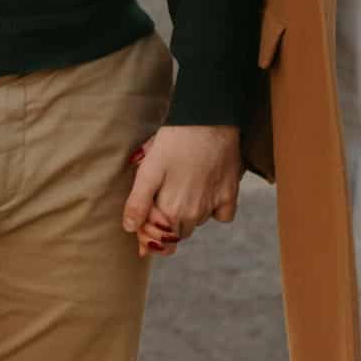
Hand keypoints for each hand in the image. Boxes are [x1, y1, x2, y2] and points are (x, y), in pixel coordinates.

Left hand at [122, 124, 242, 257]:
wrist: (209, 120)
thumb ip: (138, 203)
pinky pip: (222, 216)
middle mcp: (194, 215)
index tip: (146, 217)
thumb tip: (130, 228)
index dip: (150, 232)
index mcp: (171, 212)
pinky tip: (207, 189)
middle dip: (168, 221)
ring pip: (197, 222)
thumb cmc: (174, 141)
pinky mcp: (230, 195)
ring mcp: (214, 206)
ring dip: (188, 213)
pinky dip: (215, 209)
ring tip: (182, 183)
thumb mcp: (149, 169)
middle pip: (177, 233)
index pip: (159, 241)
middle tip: (162, 195)